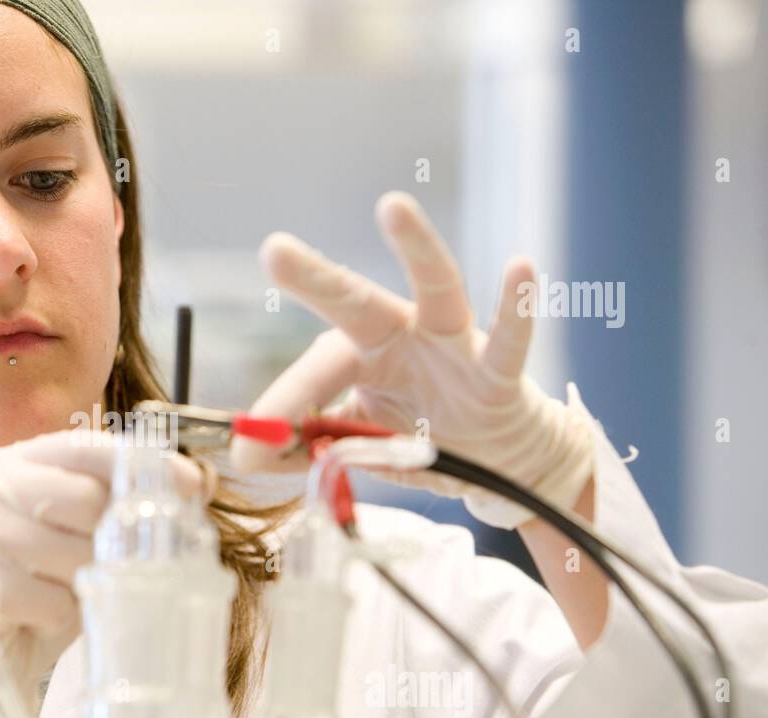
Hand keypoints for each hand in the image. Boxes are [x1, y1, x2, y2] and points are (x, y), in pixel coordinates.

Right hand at [0, 430, 209, 717]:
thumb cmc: (42, 585)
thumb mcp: (89, 539)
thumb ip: (128, 506)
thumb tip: (201, 481)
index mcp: (20, 460)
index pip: (88, 447)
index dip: (143, 465)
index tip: (191, 486)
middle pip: (85, 500)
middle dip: (110, 543)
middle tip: (106, 568)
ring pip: (69, 555)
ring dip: (84, 586)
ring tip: (66, 595)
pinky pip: (47, 601)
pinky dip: (57, 616)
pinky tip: (39, 616)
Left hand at [230, 191, 594, 528]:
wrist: (502, 463)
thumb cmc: (426, 438)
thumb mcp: (366, 444)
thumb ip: (316, 442)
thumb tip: (253, 452)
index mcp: (362, 357)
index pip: (313, 374)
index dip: (282, 409)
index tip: (247, 451)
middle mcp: (403, 337)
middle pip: (355, 301)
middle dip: (315, 277)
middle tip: (274, 249)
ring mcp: (454, 346)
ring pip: (438, 288)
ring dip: (418, 247)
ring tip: (393, 205)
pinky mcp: (498, 372)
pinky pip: (509, 340)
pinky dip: (516, 307)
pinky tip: (519, 266)